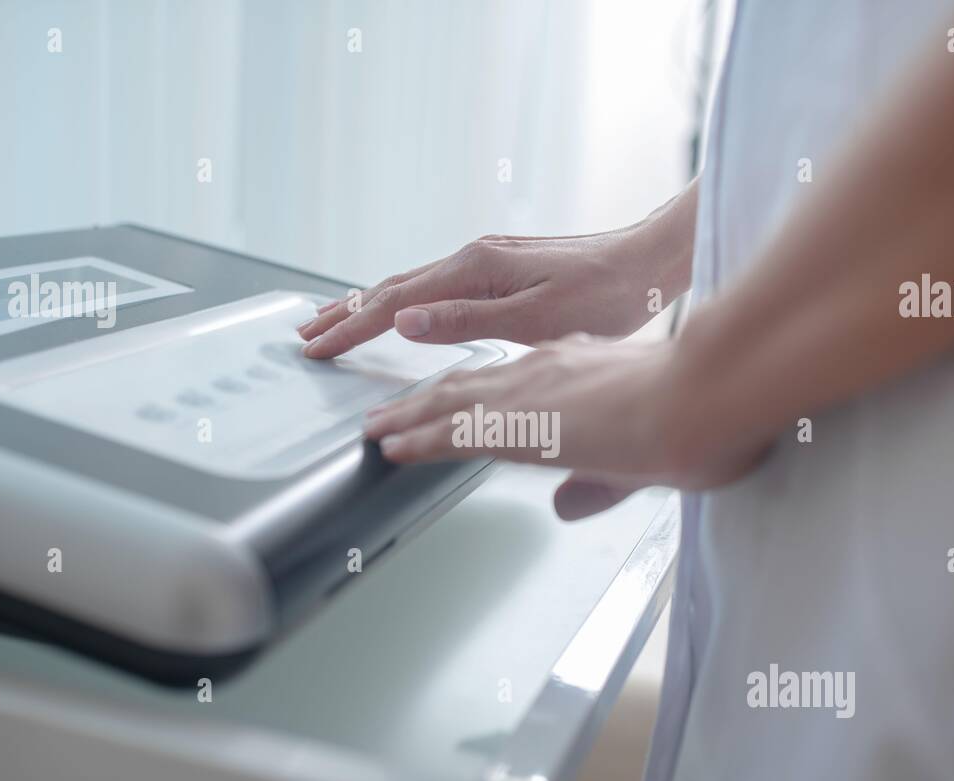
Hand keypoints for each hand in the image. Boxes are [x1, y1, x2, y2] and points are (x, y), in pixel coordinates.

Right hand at [298, 230, 666, 359]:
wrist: (647, 262)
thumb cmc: (604, 293)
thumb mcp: (535, 318)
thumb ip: (465, 321)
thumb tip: (403, 322)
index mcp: (474, 270)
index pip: (394, 303)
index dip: (351, 328)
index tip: (317, 349)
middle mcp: (472, 258)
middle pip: (391, 289)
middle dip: (345, 314)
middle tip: (306, 337)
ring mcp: (484, 261)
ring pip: (410, 285)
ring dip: (367, 305)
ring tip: (335, 321)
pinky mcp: (499, 269)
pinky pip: (433, 286)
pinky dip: (401, 301)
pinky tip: (398, 310)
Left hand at [363, 333, 768, 517]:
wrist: (705, 397)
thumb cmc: (701, 418)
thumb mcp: (647, 460)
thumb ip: (598, 485)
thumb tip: (565, 508)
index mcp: (583, 370)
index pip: (515, 384)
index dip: (478, 396)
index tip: (454, 405)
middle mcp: (549, 371)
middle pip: (470, 388)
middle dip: (428, 403)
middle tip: (392, 415)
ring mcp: (530, 393)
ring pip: (449, 404)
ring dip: (409, 418)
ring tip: (378, 430)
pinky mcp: (518, 422)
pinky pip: (451, 432)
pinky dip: (418, 440)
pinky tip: (394, 448)